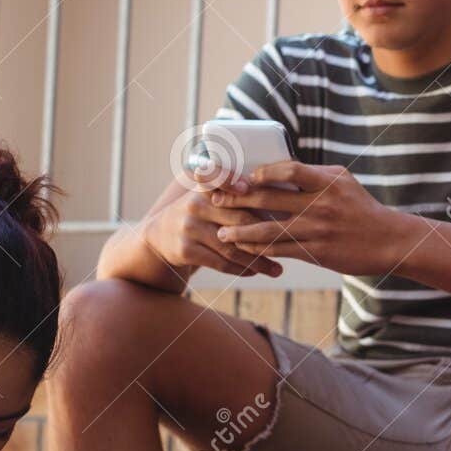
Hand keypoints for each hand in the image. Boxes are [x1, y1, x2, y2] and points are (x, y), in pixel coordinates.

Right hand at [143, 170, 281, 278]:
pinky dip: (241, 269)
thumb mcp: (206, 196)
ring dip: (258, 261)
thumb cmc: (199, 214)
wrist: (160, 235)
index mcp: (203, 189)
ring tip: (277, 269)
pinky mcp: (185, 250)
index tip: (247, 187)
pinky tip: (256, 272)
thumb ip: (233, 194)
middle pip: (238, 219)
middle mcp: (194, 205)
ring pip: (232, 246)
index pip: (215, 178)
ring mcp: (189, 228)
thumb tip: (281, 196)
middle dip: (267, 234)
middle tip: (291, 244)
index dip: (229, 181)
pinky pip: (220, 262)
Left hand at [213, 161, 408, 275]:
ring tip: (222, 232)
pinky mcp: (317, 252)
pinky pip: (280, 250)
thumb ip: (314, 175)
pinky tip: (245, 249)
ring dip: (240, 231)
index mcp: (327, 181)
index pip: (288, 168)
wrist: (389, 240)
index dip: (262, 172)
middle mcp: (320, 204)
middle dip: (237, 199)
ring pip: (268, 229)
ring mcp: (318, 229)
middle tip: (216, 200)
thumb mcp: (343, 182)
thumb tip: (280, 166)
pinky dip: (259, 250)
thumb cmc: (362, 209)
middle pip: (268, 199)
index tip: (243, 177)